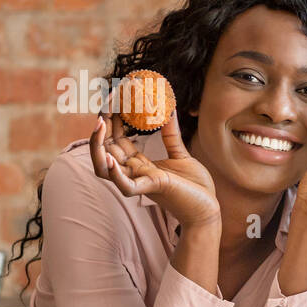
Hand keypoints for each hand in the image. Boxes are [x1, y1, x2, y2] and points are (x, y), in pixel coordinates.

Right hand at [88, 98, 218, 229]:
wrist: (208, 210)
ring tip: (99, 124)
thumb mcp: (181, 154)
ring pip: (104, 168)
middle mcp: (133, 172)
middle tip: (105, 103)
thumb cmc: (194, 186)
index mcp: (139, 164)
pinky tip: (108, 158)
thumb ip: (171, 134)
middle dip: (101, 126)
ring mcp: (140, 182)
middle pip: (105, 149)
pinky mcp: (152, 189)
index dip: (113, 118)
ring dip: (97, 146)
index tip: (115, 96)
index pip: (116, 138)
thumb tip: (168, 107)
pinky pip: (126, 185)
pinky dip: (115, 173)